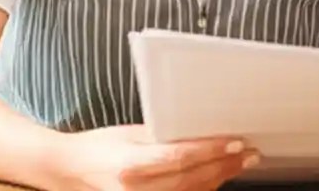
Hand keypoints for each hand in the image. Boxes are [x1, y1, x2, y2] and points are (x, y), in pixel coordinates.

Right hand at [49, 124, 259, 190]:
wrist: (68, 172)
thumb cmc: (99, 147)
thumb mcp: (131, 134)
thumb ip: (163, 138)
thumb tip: (202, 133)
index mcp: (131, 166)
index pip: (180, 158)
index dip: (212, 151)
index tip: (237, 142)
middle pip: (191, 181)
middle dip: (225, 167)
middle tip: (250, 154)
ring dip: (219, 180)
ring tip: (241, 164)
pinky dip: (202, 190)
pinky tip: (217, 178)